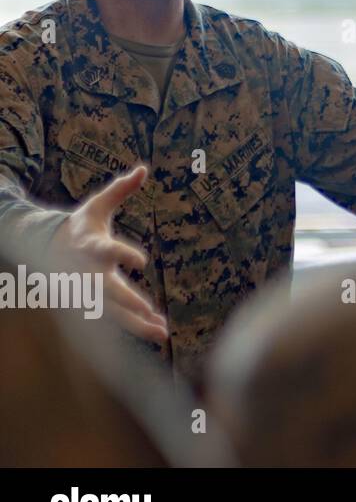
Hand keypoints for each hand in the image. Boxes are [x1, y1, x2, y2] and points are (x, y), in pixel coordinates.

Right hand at [49, 165, 168, 344]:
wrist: (47, 250)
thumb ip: (120, 190)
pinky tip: (156, 332)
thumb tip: (143, 169)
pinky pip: (113, 319)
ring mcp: (87, 292)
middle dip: (126, 302)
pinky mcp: (90, 304)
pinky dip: (133, 327)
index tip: (141, 261)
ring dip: (136, 324)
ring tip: (162, 332)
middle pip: (106, 291)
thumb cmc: (81, 227)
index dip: (122, 255)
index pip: (106, 251)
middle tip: (148, 310)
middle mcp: (88, 273)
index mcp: (90, 247)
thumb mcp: (98, 207)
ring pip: (111, 312)